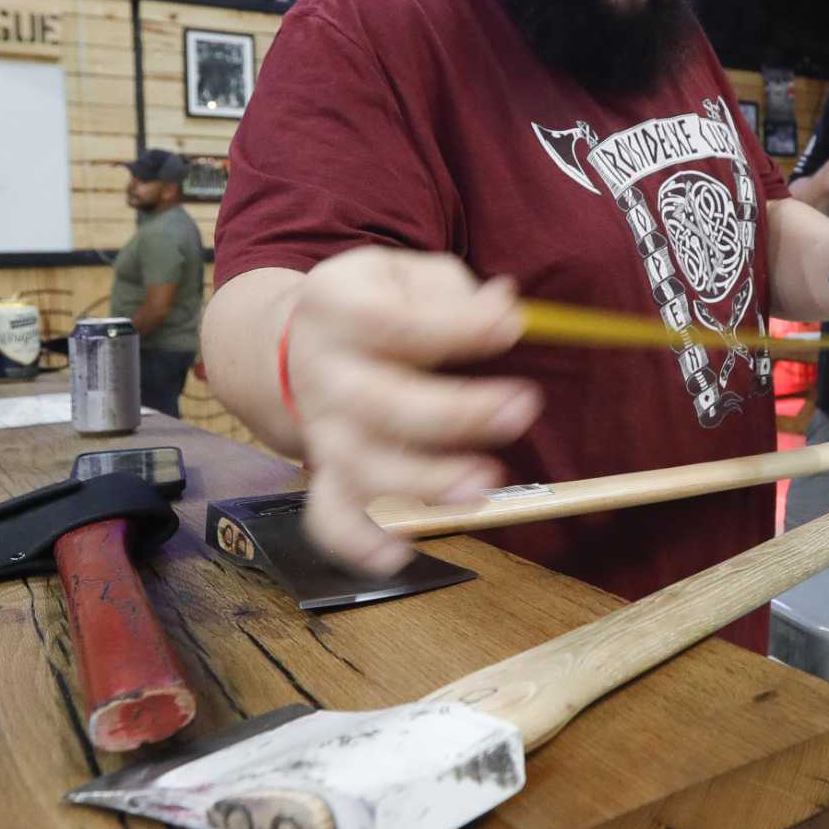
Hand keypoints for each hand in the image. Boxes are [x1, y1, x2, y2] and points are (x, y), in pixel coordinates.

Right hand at [281, 248, 542, 573]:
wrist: (306, 343)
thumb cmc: (379, 304)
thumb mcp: (406, 274)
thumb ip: (453, 292)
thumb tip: (502, 310)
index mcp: (336, 306)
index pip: (392, 323)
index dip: (456, 328)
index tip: (512, 327)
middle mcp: (321, 372)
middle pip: (378, 404)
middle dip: (455, 414)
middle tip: (521, 409)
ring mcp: (321, 429)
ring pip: (361, 468)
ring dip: (423, 485)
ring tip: (484, 485)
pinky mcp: (327, 472)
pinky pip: (329, 519)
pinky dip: (359, 544)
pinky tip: (399, 554)